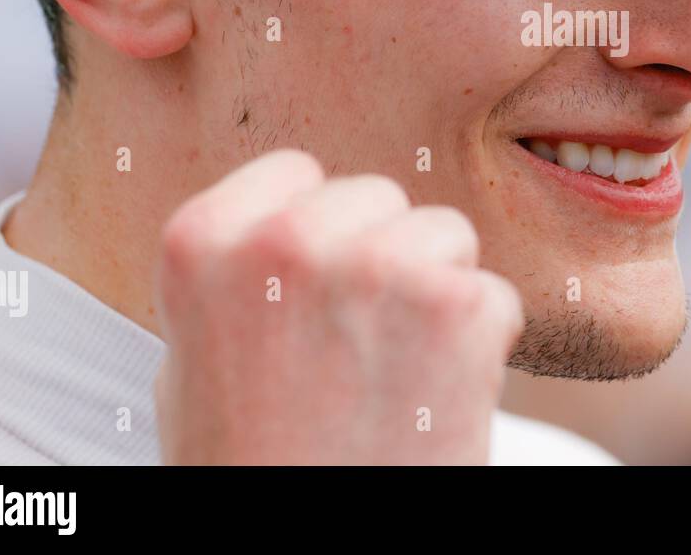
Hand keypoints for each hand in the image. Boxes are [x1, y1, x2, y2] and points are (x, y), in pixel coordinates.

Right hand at [153, 149, 522, 463]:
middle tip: (360, 349)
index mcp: (204, 240)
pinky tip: (434, 402)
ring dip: (437, 295)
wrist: (310, 551)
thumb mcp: (197, 355)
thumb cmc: (250, 466)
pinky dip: (482, 347)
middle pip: (377, 198)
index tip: (313, 295)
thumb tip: (301, 209)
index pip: (297, 174)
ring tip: (395, 377)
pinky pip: (493, 295)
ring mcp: (378, 267)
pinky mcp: (458, 307)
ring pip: (444, 234)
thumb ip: (243, 268)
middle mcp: (288, 238)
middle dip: (382, 259)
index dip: (319, 234)